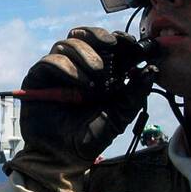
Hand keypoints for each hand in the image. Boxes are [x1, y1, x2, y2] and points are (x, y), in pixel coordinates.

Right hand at [7, 26, 152, 191]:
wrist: (63, 156)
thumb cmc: (90, 137)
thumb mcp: (119, 116)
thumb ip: (134, 94)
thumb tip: (152, 70)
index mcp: (98, 71)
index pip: (106, 43)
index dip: (120, 39)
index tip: (133, 44)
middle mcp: (77, 66)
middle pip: (84, 34)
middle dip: (100, 37)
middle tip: (113, 46)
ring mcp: (57, 70)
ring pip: (68, 43)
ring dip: (85, 54)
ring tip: (98, 75)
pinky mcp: (38, 77)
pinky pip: (50, 61)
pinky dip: (68, 68)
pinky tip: (81, 85)